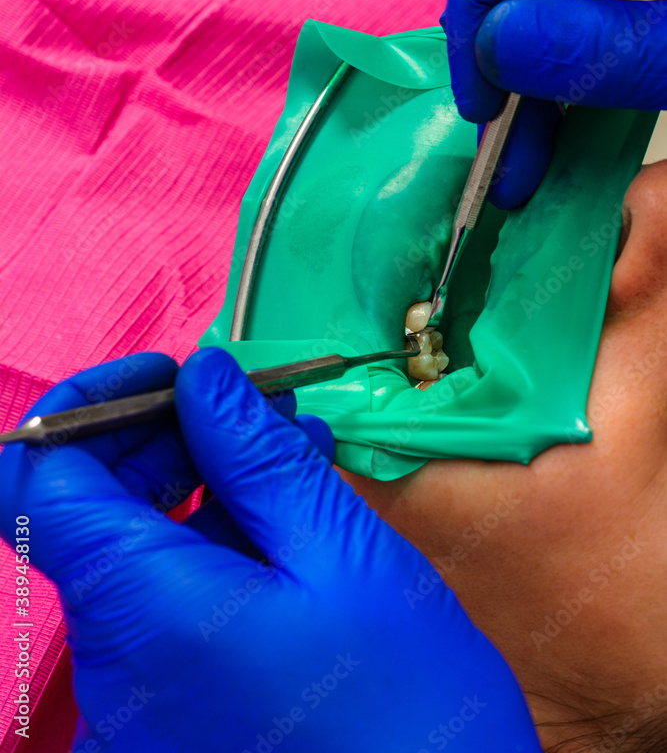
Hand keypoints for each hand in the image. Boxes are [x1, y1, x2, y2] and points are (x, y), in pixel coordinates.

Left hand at [0, 348, 539, 751]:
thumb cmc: (407, 699)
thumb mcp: (340, 551)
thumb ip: (255, 455)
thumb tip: (203, 372)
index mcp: (144, 611)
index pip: (44, 479)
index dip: (90, 406)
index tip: (171, 376)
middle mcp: (111, 666)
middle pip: (89, 513)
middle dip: (160, 439)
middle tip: (251, 408)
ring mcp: (133, 703)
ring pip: (134, 556)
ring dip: (198, 488)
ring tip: (290, 450)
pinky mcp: (165, 722)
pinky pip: (164, 610)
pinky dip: (210, 549)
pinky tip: (284, 520)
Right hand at [444, 0, 666, 207]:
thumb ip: (610, 47)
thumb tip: (499, 45)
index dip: (483, 3)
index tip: (480, 96)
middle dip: (505, 61)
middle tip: (499, 150)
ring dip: (533, 80)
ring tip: (523, 159)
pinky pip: (590, 7)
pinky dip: (570, 70)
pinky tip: (558, 124)